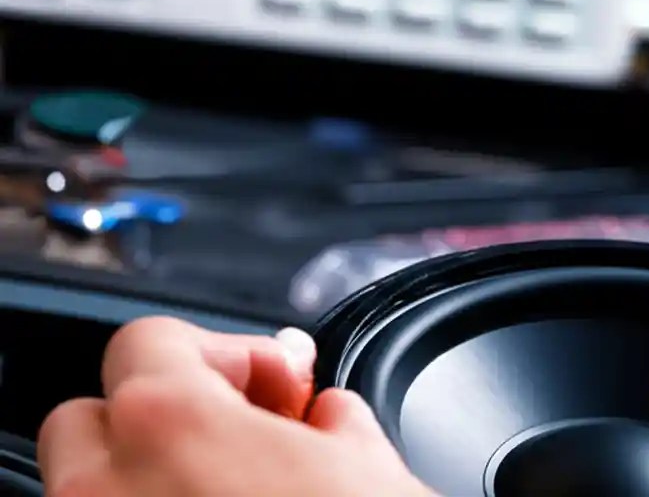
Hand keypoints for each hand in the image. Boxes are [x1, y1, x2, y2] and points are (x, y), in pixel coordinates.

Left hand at [38, 317, 435, 496]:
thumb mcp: (378, 473)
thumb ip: (336, 421)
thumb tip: (326, 419)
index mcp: (170, 426)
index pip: (151, 341)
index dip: (228, 353)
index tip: (280, 385)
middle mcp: (107, 495)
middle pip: (95, 419)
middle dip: (168, 418)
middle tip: (248, 440)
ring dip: (153, 486)